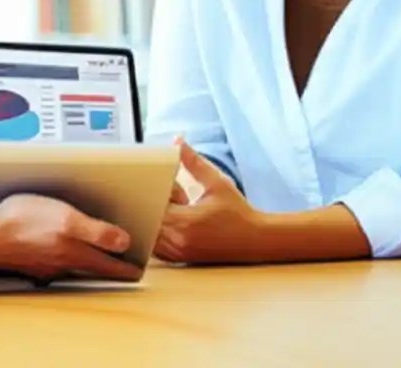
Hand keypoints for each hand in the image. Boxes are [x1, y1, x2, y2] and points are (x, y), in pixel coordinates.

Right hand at [0, 194, 141, 283]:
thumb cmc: (22, 224)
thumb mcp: (67, 219)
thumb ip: (98, 233)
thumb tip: (125, 243)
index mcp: (77, 253)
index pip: (109, 266)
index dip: (126, 268)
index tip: (137, 271)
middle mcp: (64, 263)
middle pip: (93, 267)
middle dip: (110, 266)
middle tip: (123, 266)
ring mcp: (46, 265)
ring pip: (74, 264)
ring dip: (88, 260)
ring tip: (97, 255)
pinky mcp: (31, 260)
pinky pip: (54, 260)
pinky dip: (64, 257)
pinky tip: (59, 248)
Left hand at [154, 139, 263, 264]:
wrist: (256, 240)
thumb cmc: (237, 211)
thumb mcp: (216, 182)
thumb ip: (193, 162)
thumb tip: (177, 141)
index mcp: (184, 222)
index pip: (151, 205)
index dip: (155, 195)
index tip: (170, 190)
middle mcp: (176, 241)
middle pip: (144, 221)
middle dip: (151, 208)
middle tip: (169, 200)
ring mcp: (177, 253)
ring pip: (147, 236)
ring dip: (152, 222)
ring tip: (172, 212)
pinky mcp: (179, 260)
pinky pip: (155, 248)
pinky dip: (157, 236)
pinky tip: (171, 225)